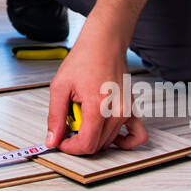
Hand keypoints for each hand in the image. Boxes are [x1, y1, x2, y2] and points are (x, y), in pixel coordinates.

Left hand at [45, 16, 146, 155]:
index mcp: (98, 106)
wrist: (104, 43)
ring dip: (94, 137)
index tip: (61, 141)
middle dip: (79, 141)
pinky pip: (137, 136)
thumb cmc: (85, 59)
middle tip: (69, 123)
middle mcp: (116, 111)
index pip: (87, 144)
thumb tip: (53, 138)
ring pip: (110, 142)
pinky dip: (124, 141)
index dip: (70, 147)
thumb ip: (55, 116)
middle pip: (98, 145)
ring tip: (84, 117)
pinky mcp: (132, 109)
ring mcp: (127, 111)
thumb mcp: (60, 86)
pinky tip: (108, 133)